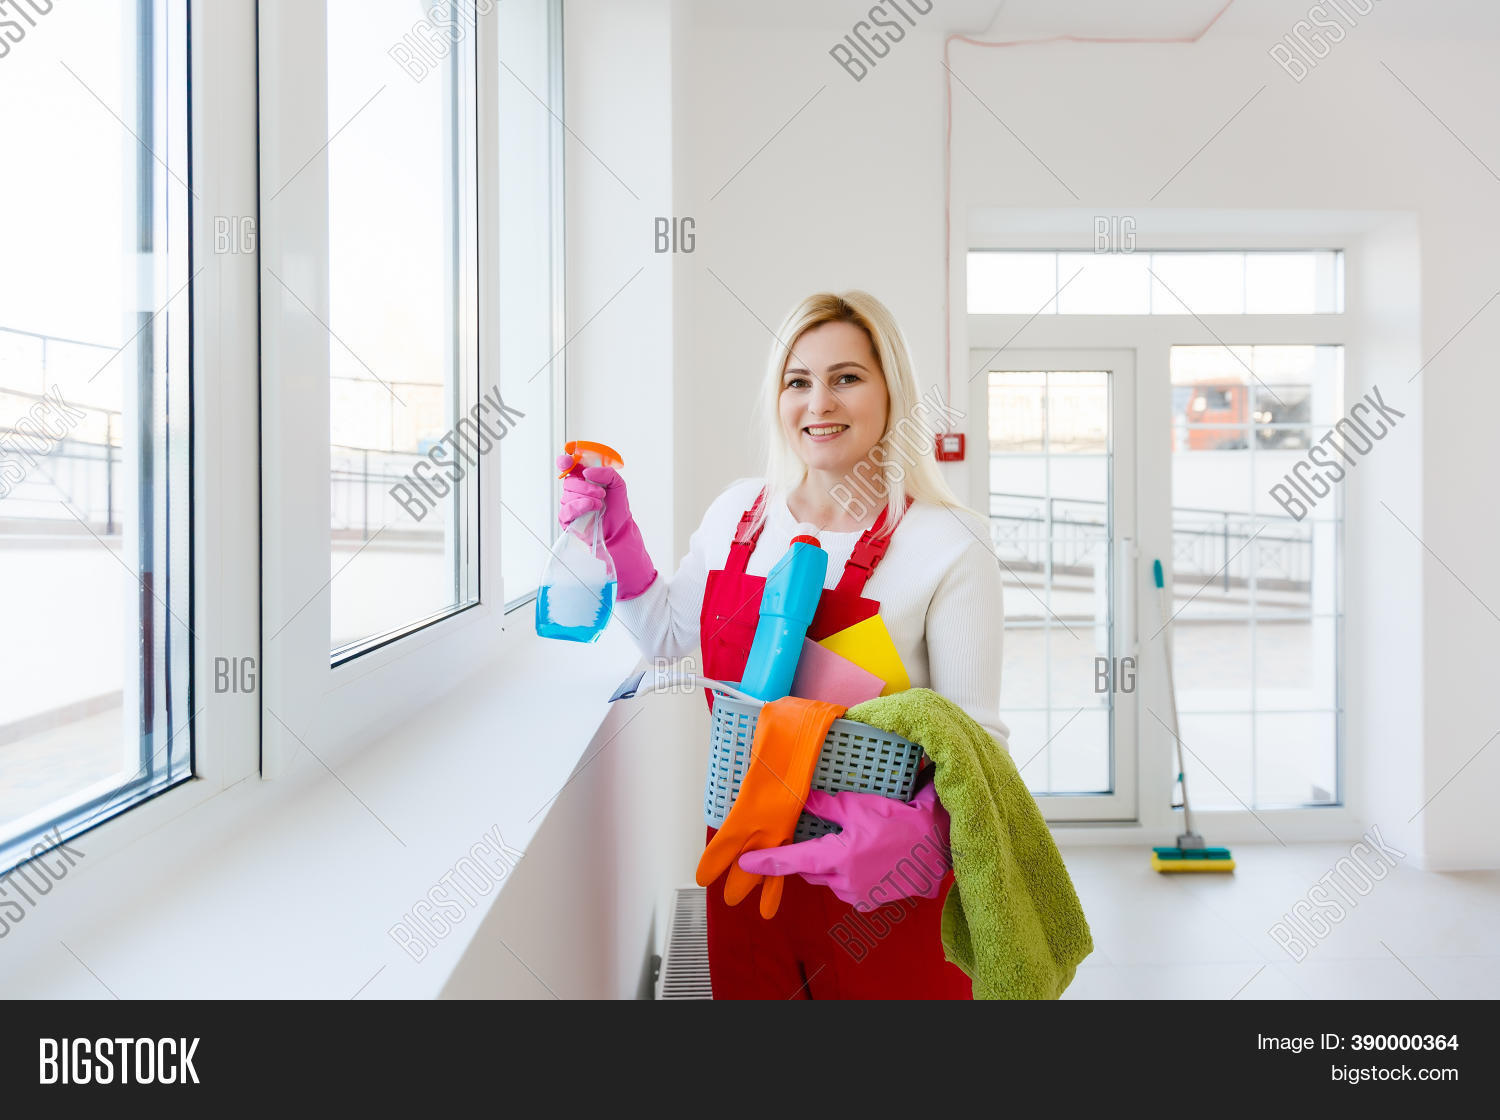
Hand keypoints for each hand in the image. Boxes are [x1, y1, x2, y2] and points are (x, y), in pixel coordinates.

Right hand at [555, 453, 656, 598]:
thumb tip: (588, 471)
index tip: (567, 461)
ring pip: (568, 494)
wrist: (618, 530)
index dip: (565, 462)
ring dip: (587, 497)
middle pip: (569, 481)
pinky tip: (592, 508)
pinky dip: (580, 506)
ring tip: (600, 504)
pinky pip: (567, 509)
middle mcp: (574, 490)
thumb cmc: (616, 508)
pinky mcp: (567, 519)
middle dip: (586, 486)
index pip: (568, 466)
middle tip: (601, 493)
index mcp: (583, 479)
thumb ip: (606, 473)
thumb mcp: (618, 485)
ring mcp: (569, 504)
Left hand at [735, 783, 951, 910]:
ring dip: (826, 865)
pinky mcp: (870, 903)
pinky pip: (845, 888)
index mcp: (837, 858)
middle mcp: (843, 881)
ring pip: (826, 880)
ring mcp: (857, 895)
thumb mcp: (860, 806)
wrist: (935, 849)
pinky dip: (844, 875)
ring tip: (846, 844)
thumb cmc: (899, 823)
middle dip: (803, 857)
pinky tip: (861, 860)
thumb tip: (801, 796)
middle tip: (808, 839)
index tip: (744, 864)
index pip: (792, 861)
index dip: (766, 862)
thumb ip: (827, 805)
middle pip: (808, 871)